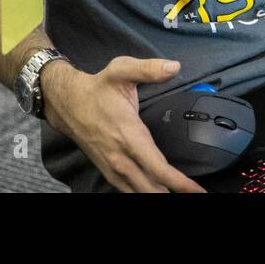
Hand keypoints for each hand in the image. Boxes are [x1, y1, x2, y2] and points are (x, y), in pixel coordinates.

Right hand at [42, 56, 205, 192]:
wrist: (66, 102)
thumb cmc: (97, 88)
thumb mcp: (121, 70)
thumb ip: (149, 69)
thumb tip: (175, 66)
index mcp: (129, 135)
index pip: (158, 167)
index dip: (179, 182)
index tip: (198, 191)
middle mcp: (120, 157)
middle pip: (150, 187)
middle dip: (173, 194)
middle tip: (197, 196)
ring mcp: (112, 166)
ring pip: (138, 191)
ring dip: (158, 195)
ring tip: (180, 197)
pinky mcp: (107, 169)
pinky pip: (126, 189)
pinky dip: (142, 193)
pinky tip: (155, 193)